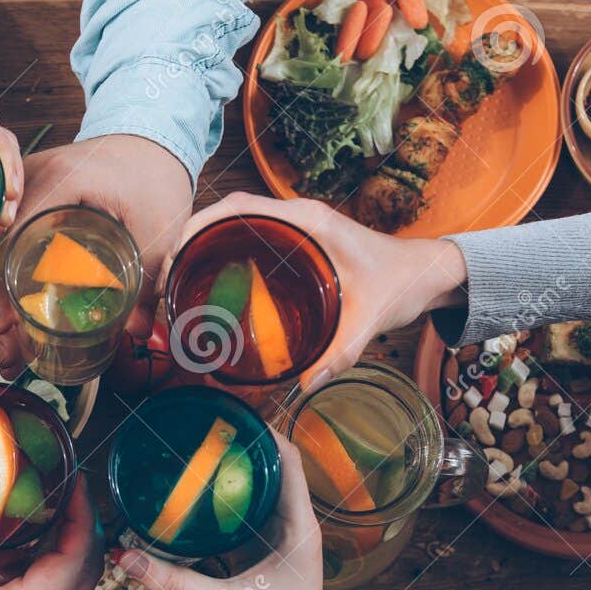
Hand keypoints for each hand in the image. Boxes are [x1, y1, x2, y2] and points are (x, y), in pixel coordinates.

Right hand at [0, 135, 191, 377]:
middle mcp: (29, 178)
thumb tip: (135, 331)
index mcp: (59, 180)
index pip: (13, 240)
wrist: (149, 135)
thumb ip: (149, 276)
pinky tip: (13, 314)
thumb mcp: (158, 226)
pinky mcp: (26, 196)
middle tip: (8, 354)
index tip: (12, 332)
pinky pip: (6, 240)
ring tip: (8, 345)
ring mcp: (23, 185)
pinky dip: (7, 277)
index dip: (6, 292)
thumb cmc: (153, 174)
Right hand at [0, 476, 102, 589]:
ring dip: (64, 540)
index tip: (70, 478)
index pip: (76, 560)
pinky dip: (42, 561)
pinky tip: (9, 541)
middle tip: (61, 482)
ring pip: (72, 581)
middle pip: (87, 568)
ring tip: (37, 503)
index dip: (81, 514)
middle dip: (81, 520)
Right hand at [118, 440, 338, 589]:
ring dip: (233, 475)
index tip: (229, 412)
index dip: (263, 431)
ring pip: (260, 496)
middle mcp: (296, 531)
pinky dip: (226, 505)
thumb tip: (123, 555)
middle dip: (241, 447)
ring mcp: (284, 546)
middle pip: (273, 471)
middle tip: (201, 427)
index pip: (288, 461)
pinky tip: (196, 502)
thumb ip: (170, 580)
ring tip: (195, 453)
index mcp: (299, 531)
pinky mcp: (269, 562)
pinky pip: (248, 520)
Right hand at [161, 192, 468, 391]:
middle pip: (224, 214)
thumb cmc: (401, 283)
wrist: (427, 273)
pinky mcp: (296, 241)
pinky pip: (248, 237)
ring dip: (201, 246)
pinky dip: (221, 253)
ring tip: (175, 286)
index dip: (196, 226)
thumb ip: (342, 351)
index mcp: (307, 221)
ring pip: (233, 224)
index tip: (171, 255)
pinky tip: (209, 287)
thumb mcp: (370, 318)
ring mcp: (295, 226)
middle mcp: (296, 216)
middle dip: (187, 240)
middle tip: (163, 282)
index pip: (235, 206)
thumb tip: (307, 383)